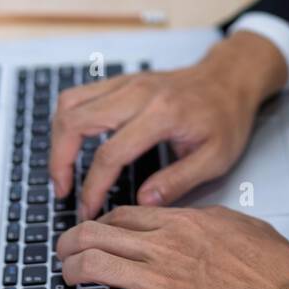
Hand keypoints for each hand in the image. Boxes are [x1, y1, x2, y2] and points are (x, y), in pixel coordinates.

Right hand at [50, 30, 287, 218]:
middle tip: (63, 191)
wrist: (230, 78)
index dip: (93, 187)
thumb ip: (178, 181)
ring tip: (62, 170)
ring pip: (69, 103)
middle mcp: (137, 93)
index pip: (110, 154)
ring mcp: (126, 82)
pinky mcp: (121, 81)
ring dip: (58, 139)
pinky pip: (78, 94)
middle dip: (60, 161)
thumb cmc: (226, 117)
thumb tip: (142, 202)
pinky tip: (72, 145)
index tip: (88, 210)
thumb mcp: (216, 157)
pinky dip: (67, 121)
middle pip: (75, 121)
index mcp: (161, 114)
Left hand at [58, 204, 288, 288]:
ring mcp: (158, 282)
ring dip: (73, 270)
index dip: (100, 221)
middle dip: (72, 241)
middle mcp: (164, 248)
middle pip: (97, 234)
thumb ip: (208, 219)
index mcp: (182, 223)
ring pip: (94, 265)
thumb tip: (194, 218)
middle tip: (65, 250)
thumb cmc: (273, 271)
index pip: (123, 215)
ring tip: (69, 276)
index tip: (94, 228)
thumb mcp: (240, 225)